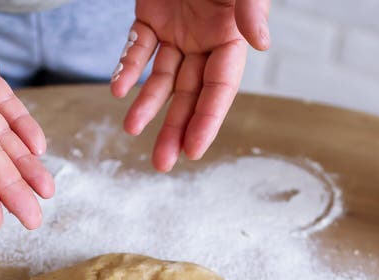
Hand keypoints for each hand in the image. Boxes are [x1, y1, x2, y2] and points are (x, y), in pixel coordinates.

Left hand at [110, 0, 270, 171]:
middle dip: (176, 128)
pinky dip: (126, 67)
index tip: (194, 151)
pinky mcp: (150, 17)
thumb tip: (262, 45)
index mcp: (231, 36)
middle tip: (163, 164)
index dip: (208, 119)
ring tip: (131, 130)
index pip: (220, 88)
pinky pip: (137, 49)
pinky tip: (116, 89)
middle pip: (190, 93)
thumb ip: (250, 7)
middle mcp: (205, 39)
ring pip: (162, 78)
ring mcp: (177, 30)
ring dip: (148, 105)